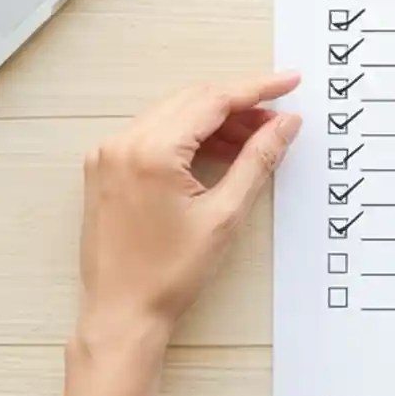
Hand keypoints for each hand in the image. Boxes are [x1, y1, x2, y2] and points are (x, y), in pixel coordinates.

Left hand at [77, 72, 302, 341]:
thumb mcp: (224, 215)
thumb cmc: (169, 274)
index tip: (289, 82)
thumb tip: (285, 124)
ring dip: (215, 120)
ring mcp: (109, 154)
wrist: (122, 313)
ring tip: (255, 138)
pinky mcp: (105, 168)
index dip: (257, 88)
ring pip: (173, 114)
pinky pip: (153, 133)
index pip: (212, 100)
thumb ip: (257, 160)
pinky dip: (188, 135)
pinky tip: (219, 150)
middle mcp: (123, 143)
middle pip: (192, 100)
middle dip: (239, 104)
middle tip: (278, 117)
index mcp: (150, 151)